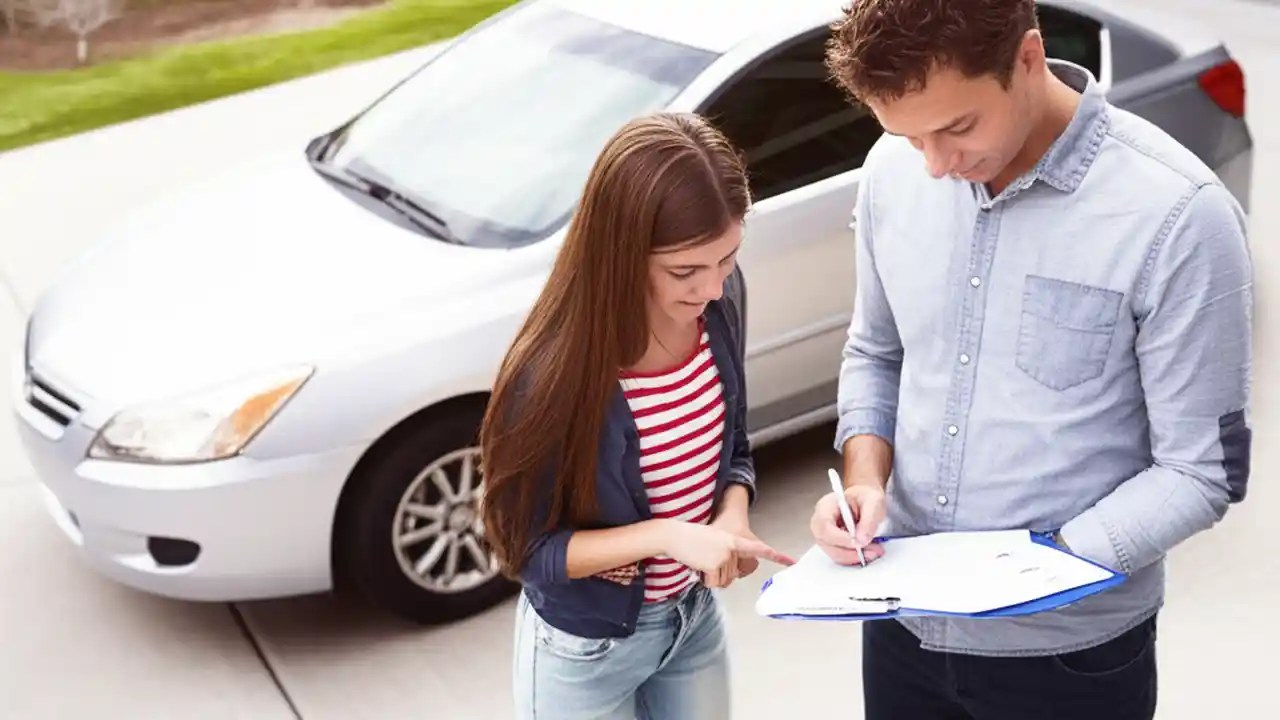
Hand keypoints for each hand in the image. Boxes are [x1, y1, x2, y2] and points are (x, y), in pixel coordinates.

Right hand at [662, 521, 794, 581]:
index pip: (759, 548)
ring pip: (724, 581)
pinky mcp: (715, 564)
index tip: (790, 562)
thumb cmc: (691, 539)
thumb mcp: (713, 543)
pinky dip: (704, 580)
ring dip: (710, 576)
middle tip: (704, 559)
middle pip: (733, 574)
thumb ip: (725, 556)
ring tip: (700, 560)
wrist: (674, 534)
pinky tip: (697, 567)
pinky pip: (713, 583)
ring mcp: (724, 556)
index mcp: (734, 540)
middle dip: (718, 573)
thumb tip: (726, 578)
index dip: (776, 556)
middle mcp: (732, 548)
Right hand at [810, 484, 887, 565]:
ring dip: (853, 557)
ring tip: (874, 552)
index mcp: (825, 506)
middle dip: (849, 552)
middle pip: (826, 542)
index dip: (839, 538)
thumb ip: (868, 519)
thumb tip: (861, 540)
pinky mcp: (832, 545)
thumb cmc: (866, 498)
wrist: (865, 502)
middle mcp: (820, 522)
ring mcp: (824, 535)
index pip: (824, 525)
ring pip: (833, 553)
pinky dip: (854, 559)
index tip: (859, 543)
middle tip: (872, 551)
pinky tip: (867, 554)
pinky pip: (839, 557)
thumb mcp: (873, 502)